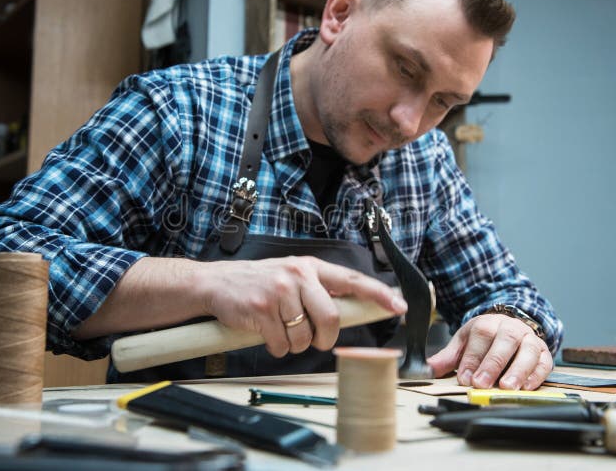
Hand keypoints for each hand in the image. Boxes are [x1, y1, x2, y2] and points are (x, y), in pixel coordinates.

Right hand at [201, 256, 407, 357]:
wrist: (216, 284)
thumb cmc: (259, 284)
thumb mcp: (292, 276)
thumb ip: (319, 289)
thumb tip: (350, 310)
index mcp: (311, 267)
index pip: (352, 281)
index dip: (378, 295)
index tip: (399, 306)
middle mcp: (298, 275)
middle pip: (330, 318)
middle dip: (325, 338)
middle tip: (315, 340)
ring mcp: (279, 291)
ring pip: (305, 336)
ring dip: (295, 344)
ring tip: (280, 331)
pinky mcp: (262, 309)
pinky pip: (282, 344)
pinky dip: (276, 347)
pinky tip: (265, 333)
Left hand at [426, 314, 552, 389]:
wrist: (511, 327)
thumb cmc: (485, 338)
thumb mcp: (464, 343)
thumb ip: (448, 357)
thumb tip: (428, 369)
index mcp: (488, 323)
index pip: (480, 336)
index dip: (472, 358)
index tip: (466, 378)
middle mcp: (511, 328)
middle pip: (505, 341)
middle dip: (493, 364)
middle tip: (482, 383)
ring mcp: (529, 339)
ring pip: (528, 351)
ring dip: (518, 370)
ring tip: (507, 387)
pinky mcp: (544, 352)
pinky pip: (544, 362)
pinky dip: (536, 375)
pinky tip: (527, 387)